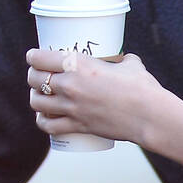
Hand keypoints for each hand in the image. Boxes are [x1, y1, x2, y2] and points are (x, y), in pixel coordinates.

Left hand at [26, 47, 163, 146]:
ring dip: (35, 98)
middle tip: (38, 75)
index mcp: (79, 65)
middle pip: (34, 79)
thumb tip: (123, 60)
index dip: (33, 56)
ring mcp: (72, 108)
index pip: (41, 58)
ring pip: (37, 103)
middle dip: (33, 76)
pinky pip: (49, 126)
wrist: (150, 115)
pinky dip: (42, 121)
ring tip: (40, 96)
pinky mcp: (78, 126)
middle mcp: (70, 85)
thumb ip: (122, 60)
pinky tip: (43, 118)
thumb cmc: (143, 87)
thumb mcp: (131, 65)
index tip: (33, 56)